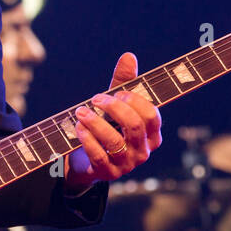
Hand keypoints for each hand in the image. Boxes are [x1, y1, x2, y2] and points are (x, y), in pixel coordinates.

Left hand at [65, 52, 161, 191]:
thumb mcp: (116, 105)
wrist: (88, 162)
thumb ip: (123, 82)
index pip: (152, 115)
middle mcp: (143, 151)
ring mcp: (127, 165)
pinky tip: (78, 127)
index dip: (134, 101)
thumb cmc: (108, 128)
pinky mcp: (108, 173)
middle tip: (96, 98)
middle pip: (135, 126)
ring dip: (95, 122)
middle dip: (114, 108)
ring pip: (115, 141)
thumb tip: (129, 56)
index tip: (117, 92)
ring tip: (81, 111)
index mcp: (151, 134)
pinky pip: (98, 155)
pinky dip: (86, 138)